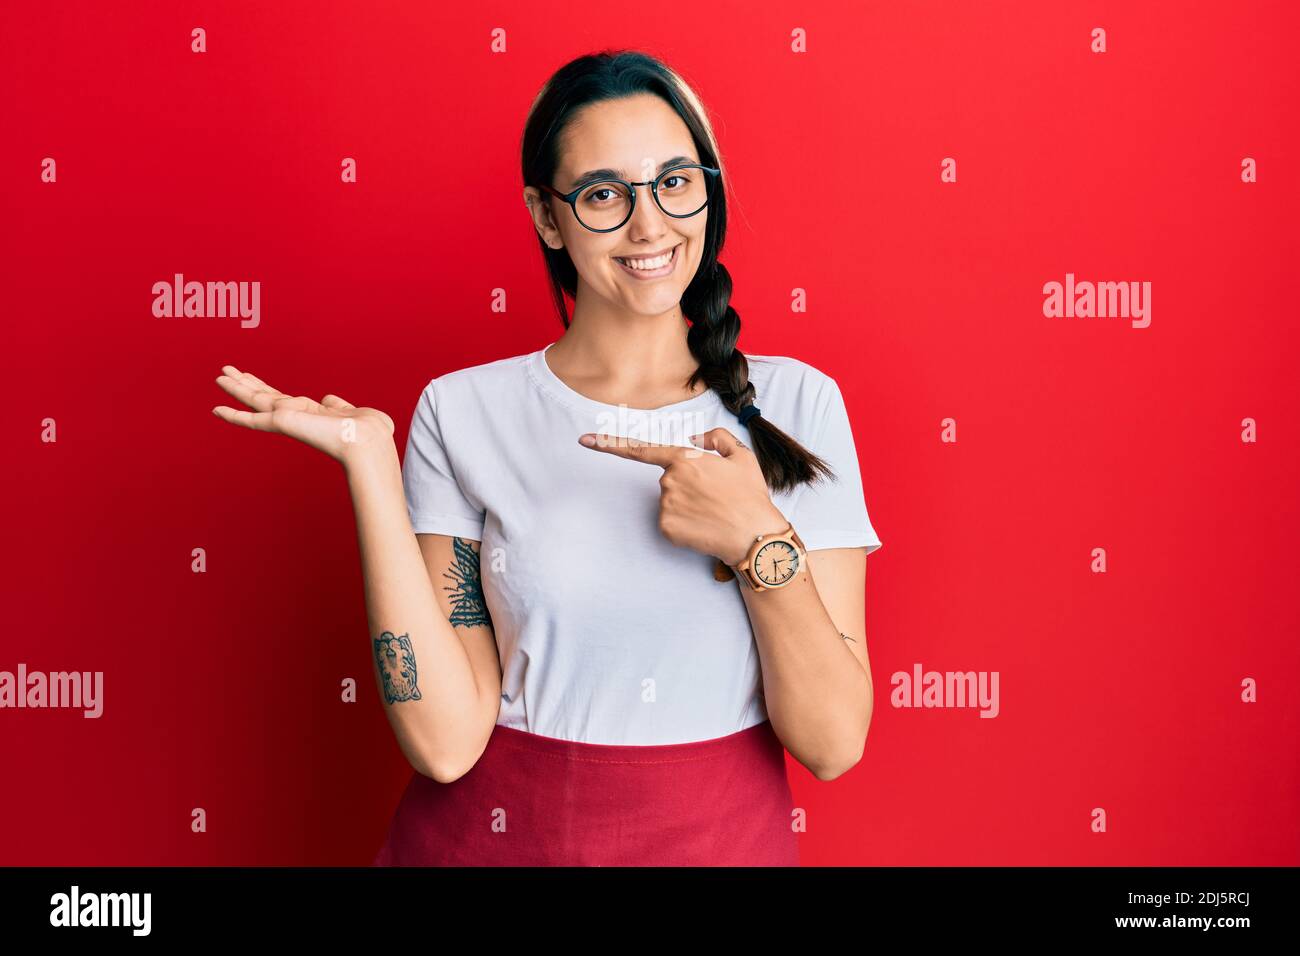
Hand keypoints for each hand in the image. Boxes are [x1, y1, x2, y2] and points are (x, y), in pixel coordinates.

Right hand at [212, 365, 394, 467]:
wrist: (366, 442)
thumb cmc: (369, 433)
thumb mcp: (354, 413)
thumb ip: (338, 405)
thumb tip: (328, 399)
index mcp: (310, 414)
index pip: (281, 399)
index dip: (264, 387)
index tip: (250, 377)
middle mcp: (296, 417)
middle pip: (263, 397)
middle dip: (245, 384)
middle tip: (225, 371)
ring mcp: (287, 421)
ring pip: (255, 401)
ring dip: (236, 388)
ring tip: (218, 376)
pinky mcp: (282, 424)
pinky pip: (252, 420)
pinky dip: (233, 416)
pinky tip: (216, 409)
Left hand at [578, 427, 787, 565]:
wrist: (754, 536)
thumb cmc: (749, 495)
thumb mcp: (741, 456)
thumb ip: (716, 438)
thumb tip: (694, 439)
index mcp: (684, 459)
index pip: (641, 450)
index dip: (610, 444)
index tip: (585, 440)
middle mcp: (669, 481)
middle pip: (668, 479)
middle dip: (688, 485)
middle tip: (716, 496)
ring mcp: (665, 506)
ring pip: (670, 501)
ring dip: (687, 505)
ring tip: (713, 511)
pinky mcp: (666, 528)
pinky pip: (670, 521)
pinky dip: (684, 524)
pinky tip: (704, 525)